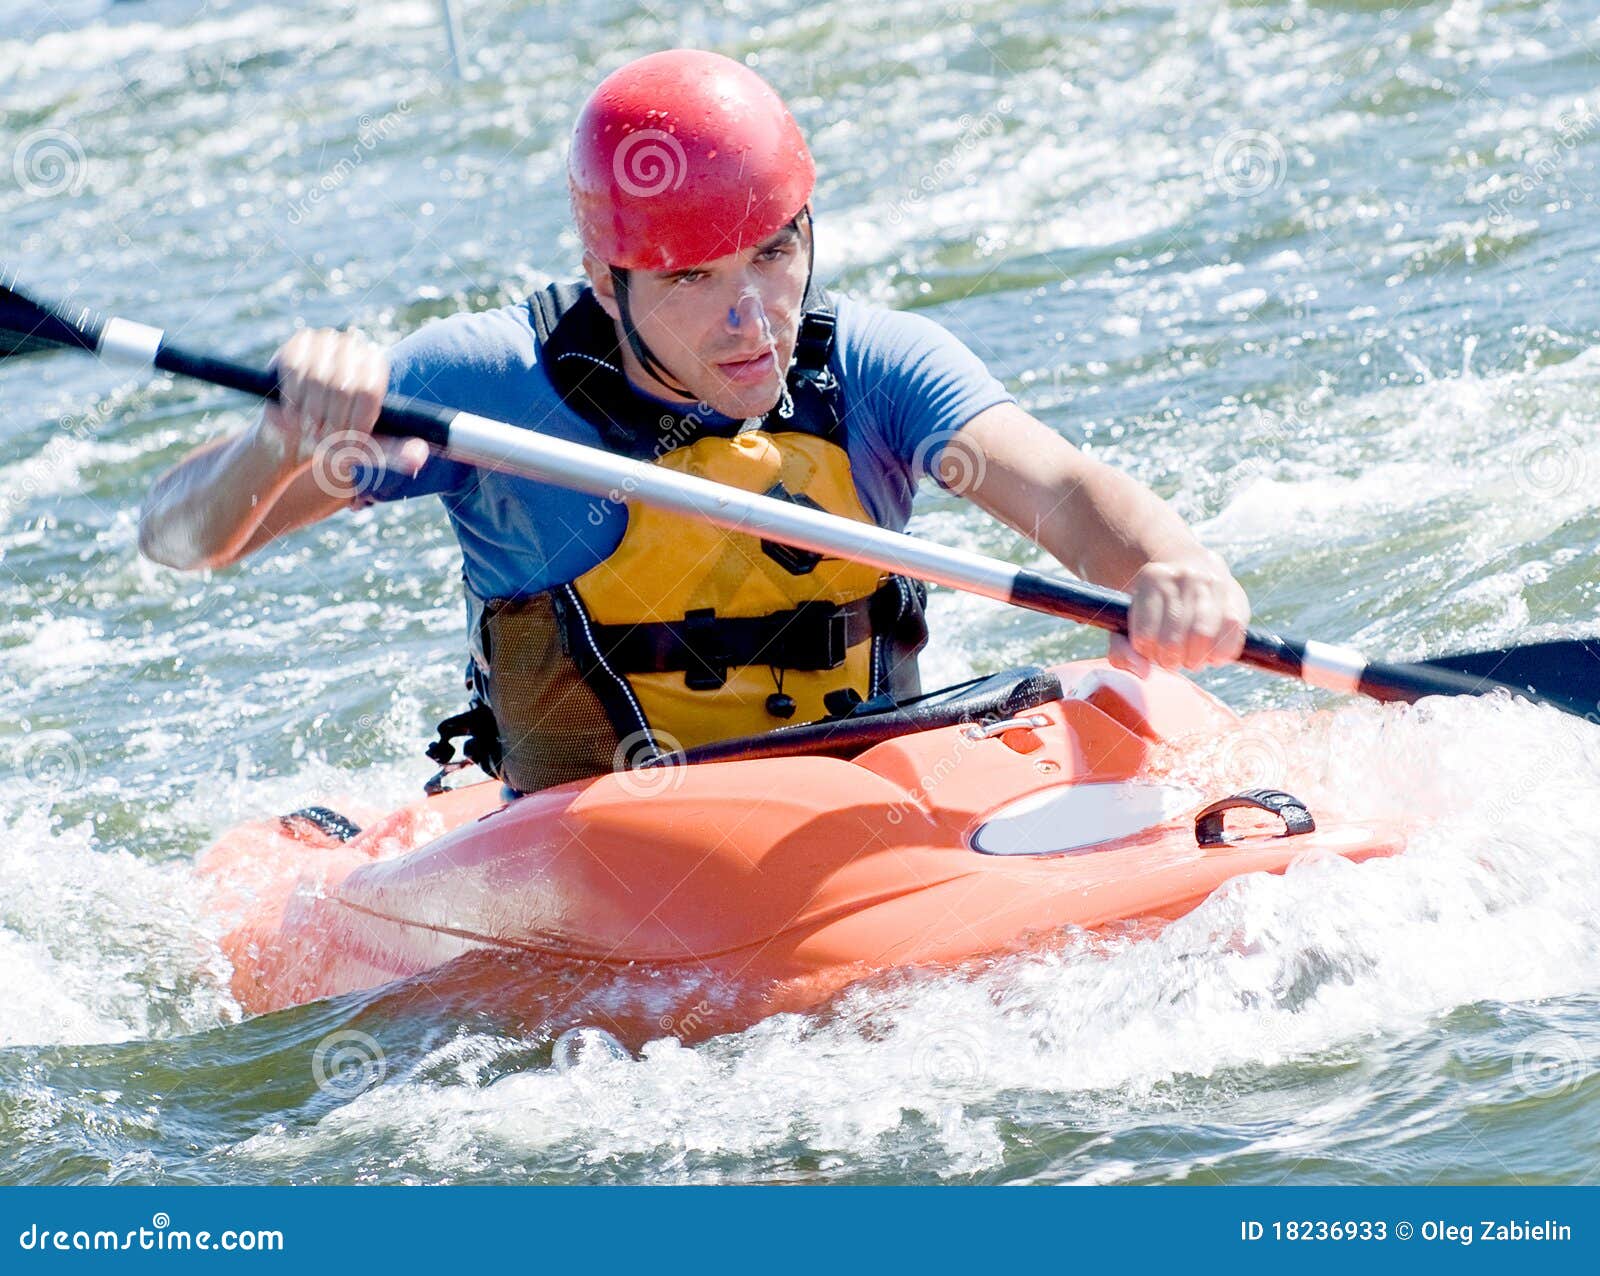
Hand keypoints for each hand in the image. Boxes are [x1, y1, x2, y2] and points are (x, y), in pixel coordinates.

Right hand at [256, 328, 426, 485]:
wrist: (299, 433)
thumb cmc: (340, 437)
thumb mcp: (371, 449)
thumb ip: (397, 453)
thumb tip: (419, 457)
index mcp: (376, 367)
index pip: (368, 392)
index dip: (356, 423)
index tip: (349, 443)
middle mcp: (354, 348)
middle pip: (342, 387)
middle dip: (332, 423)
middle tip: (326, 440)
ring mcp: (325, 342)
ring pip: (316, 380)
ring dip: (311, 416)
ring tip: (311, 429)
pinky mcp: (297, 345)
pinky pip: (294, 370)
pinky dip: (293, 400)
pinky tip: (295, 415)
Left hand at [1109, 553, 1249, 673]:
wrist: (1191, 564)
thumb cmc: (1154, 601)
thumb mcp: (1127, 615)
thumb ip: (1121, 647)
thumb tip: (1143, 672)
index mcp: (1151, 578)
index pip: (1144, 635)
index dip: (1147, 652)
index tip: (1149, 650)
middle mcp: (1183, 576)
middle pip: (1172, 640)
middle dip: (1170, 660)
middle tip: (1171, 659)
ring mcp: (1212, 584)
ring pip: (1201, 636)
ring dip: (1195, 659)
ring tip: (1190, 659)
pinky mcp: (1237, 596)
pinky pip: (1230, 632)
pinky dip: (1221, 653)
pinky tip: (1212, 656)